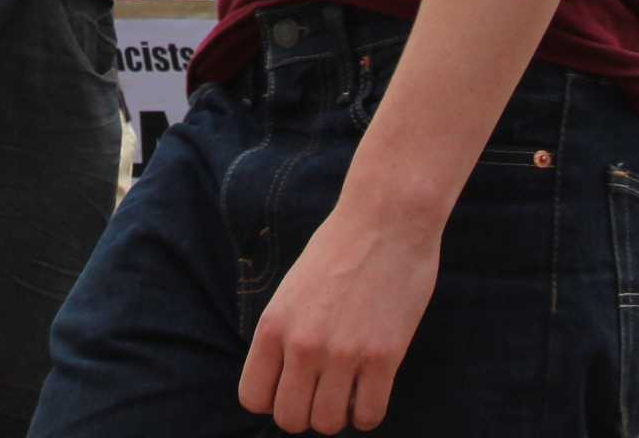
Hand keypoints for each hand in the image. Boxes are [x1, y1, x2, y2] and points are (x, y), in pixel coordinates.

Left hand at [239, 204, 440, 431]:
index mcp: (274, 325)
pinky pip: (369, 416)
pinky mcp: (384, 357)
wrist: (386, 221)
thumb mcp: (292, 290)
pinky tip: (371, 389)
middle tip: (322, 391)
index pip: (252, 398)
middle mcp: (302, 344)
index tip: (291, 386)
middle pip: (290, 419)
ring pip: (327, 424)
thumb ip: (283, 334)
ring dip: (338, 414)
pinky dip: (368, 412)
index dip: (272, 400)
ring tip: (347, 389)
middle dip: (305, 412)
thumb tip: (283, 379)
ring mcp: (343, 353)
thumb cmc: (339, 249)